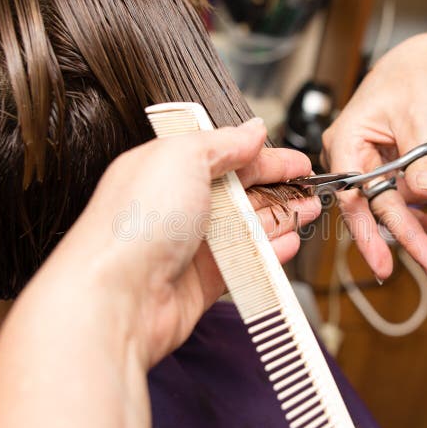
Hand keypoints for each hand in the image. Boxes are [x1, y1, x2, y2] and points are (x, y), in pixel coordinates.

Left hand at [40, 119, 319, 369]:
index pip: (225, 156)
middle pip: (239, 193)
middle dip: (278, 188)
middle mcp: (176, 206)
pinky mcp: (201, 282)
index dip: (264, 157)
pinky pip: (245, 263)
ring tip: (310, 211)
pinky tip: (289, 244)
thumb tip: (251, 131)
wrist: (116, 296)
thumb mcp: (180, 157)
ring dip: (281, 218)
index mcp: (165, 169)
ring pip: (246, 229)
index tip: (296, 161)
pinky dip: (270, 253)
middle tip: (310, 187)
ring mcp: (189, 246)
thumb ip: (221, 142)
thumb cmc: (132, 225)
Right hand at [322, 35, 426, 279]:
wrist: (419, 70)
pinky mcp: (383, 175)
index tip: (385, 267)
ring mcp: (365, 170)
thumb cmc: (411, 81)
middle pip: (374, 210)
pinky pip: (404, 199)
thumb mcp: (419, 114)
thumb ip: (421, 156)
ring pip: (391, 209)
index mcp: (344, 142)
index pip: (354, 196)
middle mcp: (348, 161)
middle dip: (407, 236)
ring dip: (425, 221)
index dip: (368, 233)